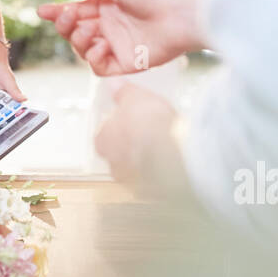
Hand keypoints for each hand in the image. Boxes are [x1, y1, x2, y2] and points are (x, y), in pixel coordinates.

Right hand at [37, 0, 204, 75]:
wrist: (183, 13)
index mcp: (108, 5)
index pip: (76, 11)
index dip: (58, 12)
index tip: (42, 11)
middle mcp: (111, 26)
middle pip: (76, 31)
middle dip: (65, 25)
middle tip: (67, 17)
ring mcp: (118, 45)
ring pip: (84, 49)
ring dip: (79, 40)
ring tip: (89, 30)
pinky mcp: (127, 63)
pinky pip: (100, 67)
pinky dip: (94, 58)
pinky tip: (100, 46)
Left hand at [96, 83, 195, 199]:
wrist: (172, 149)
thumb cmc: (148, 123)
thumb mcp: (134, 96)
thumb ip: (122, 92)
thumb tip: (113, 84)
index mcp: (103, 141)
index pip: (104, 134)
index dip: (118, 126)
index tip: (130, 120)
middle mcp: (114, 165)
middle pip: (120, 154)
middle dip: (133, 146)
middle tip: (149, 133)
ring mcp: (133, 182)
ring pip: (138, 170)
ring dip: (148, 161)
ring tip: (165, 146)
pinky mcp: (154, 193)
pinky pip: (156, 181)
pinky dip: (162, 172)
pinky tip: (174, 160)